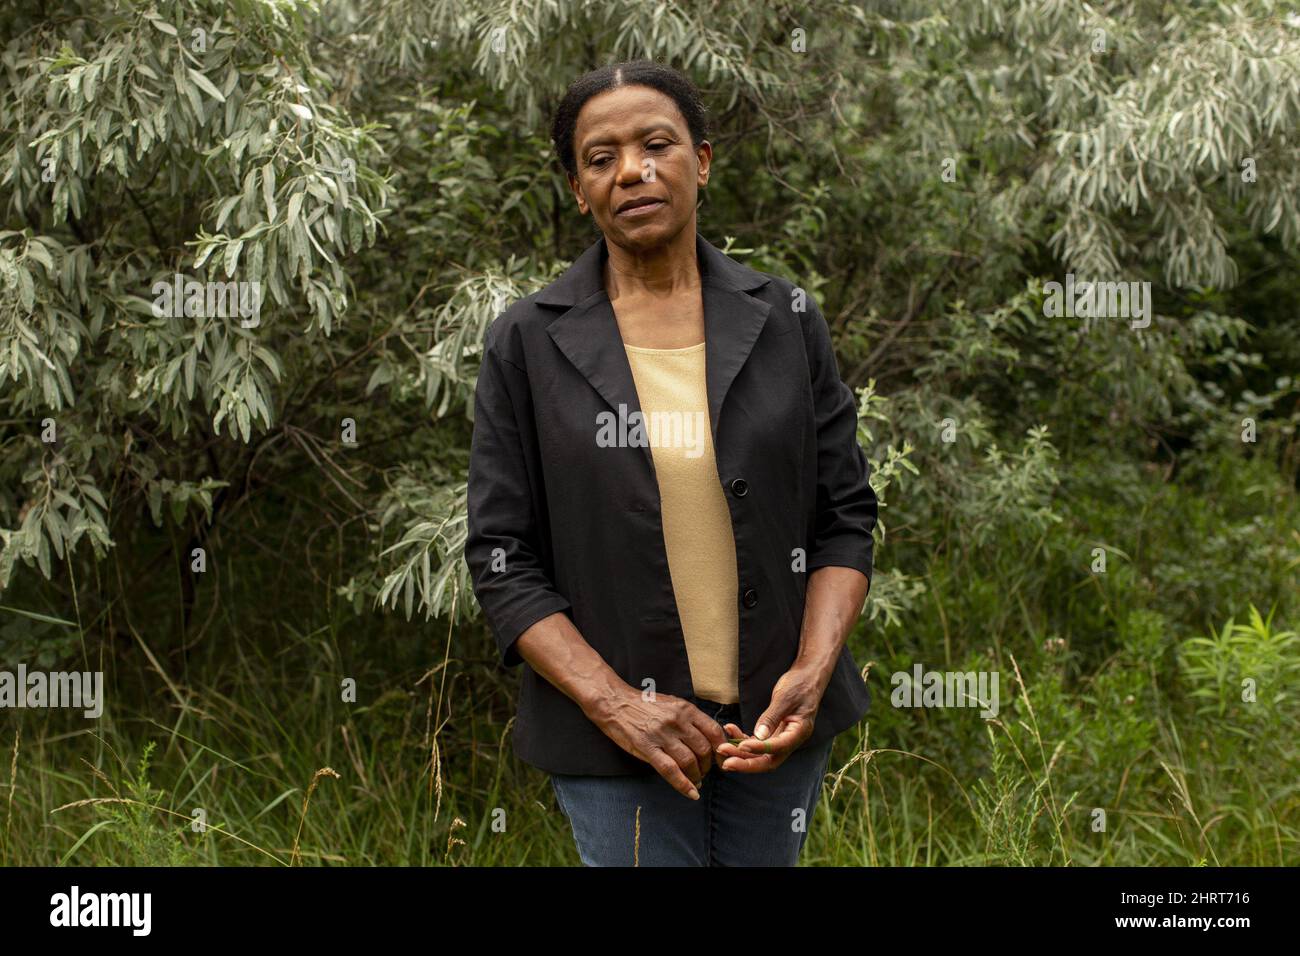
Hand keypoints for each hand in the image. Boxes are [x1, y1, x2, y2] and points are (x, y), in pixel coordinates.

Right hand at [589, 688, 727, 799]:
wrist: (615, 702)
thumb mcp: (672, 705)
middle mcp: (677, 721)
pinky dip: (683, 785)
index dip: (721, 749)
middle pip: (704, 749)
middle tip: (705, 771)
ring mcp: (662, 735)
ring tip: (696, 780)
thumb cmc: (645, 705)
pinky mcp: (647, 747)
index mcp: (685, 709)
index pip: (714, 731)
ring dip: (697, 776)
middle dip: (708, 766)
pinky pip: (670, 770)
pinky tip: (691, 793)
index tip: (721, 759)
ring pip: (689, 761)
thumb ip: (690, 719)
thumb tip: (709, 738)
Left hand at [714, 667, 821, 772]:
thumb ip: (772, 717)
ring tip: (722, 748)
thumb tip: (758, 736)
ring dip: (740, 753)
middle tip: (726, 762)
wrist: (807, 677)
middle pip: (768, 760)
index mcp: (799, 732)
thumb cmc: (799, 685)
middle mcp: (790, 740)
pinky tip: (729, 729)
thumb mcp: (785, 697)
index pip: (778, 747)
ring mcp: (781, 738)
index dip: (759, 749)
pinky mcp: (773, 732)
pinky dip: (742, 739)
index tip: (741, 746)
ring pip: (760, 754)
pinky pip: (756, 742)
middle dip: (746, 763)